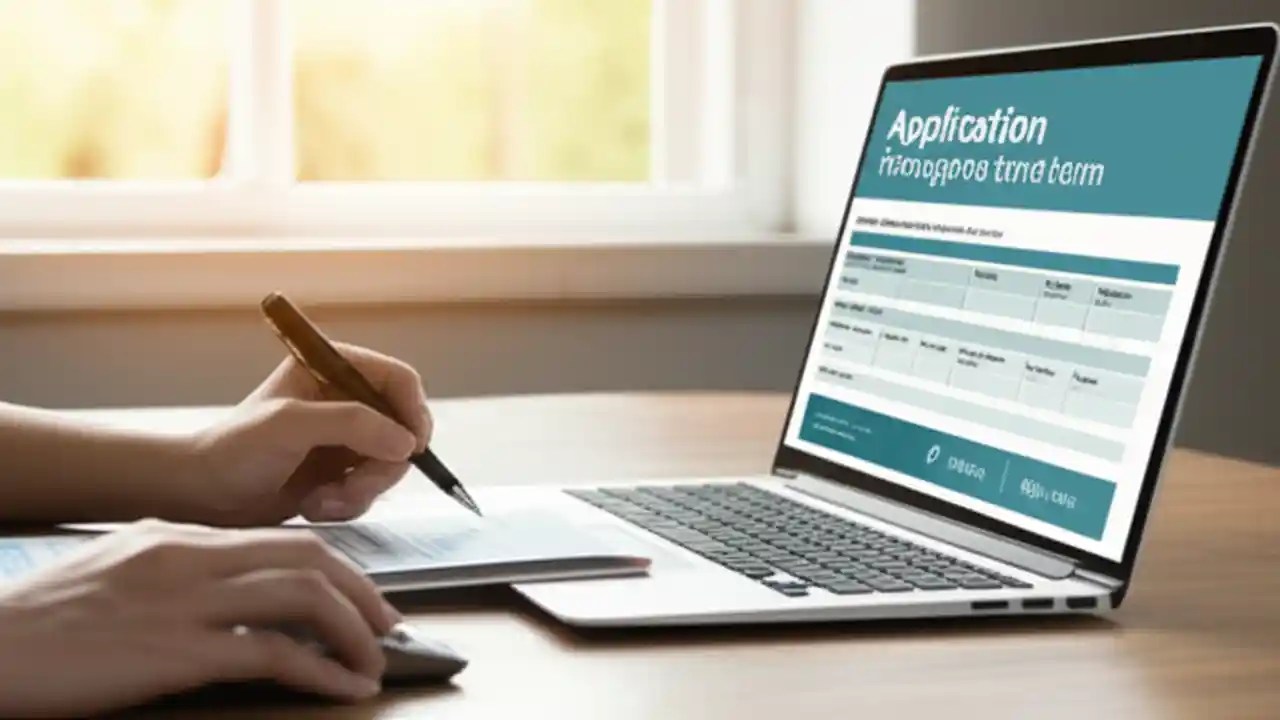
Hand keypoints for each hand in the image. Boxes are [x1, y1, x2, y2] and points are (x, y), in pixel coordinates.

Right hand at [0, 520, 399, 716]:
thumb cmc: (48, 618)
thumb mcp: (122, 567)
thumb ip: (181, 565)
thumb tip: (231, 580)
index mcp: (182, 537)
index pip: (285, 542)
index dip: (339, 570)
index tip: (363, 598)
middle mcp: (194, 558)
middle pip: (311, 559)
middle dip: (364, 593)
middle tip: (390, 625)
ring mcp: (188, 603)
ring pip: (305, 598)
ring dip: (355, 632)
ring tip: (376, 662)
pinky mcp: (178, 652)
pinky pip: (275, 655)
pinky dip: (324, 671)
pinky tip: (346, 689)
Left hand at [187, 343, 432, 525]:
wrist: (203, 496)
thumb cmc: (234, 449)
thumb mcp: (291, 425)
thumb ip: (352, 424)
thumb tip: (406, 443)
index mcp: (332, 368)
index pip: (398, 380)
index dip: (413, 412)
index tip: (411, 447)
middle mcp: (345, 399)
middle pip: (402, 428)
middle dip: (382, 465)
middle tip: (355, 487)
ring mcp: (346, 437)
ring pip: (391, 464)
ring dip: (363, 489)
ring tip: (325, 500)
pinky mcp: (342, 471)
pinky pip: (372, 488)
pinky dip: (350, 502)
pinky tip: (316, 504)